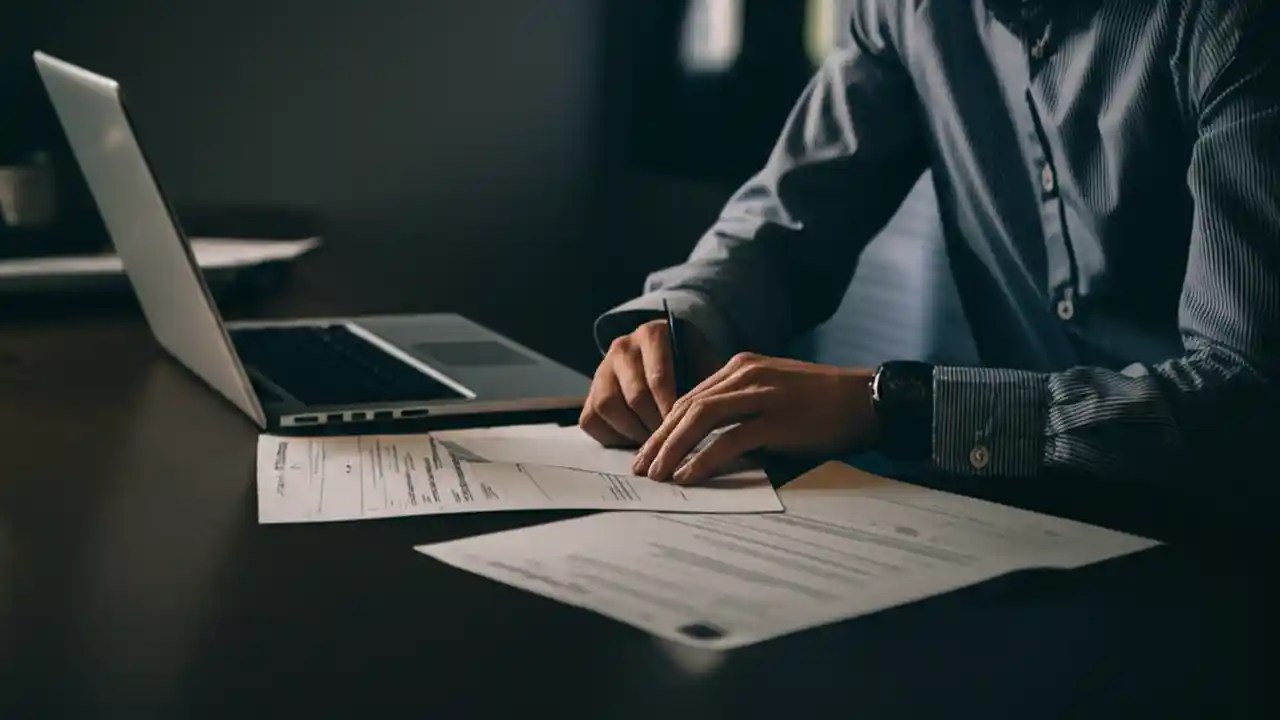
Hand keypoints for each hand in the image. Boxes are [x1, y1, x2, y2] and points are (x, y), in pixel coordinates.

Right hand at [579, 319, 715, 446]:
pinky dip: (612, 437)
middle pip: (635, 396)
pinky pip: (591, 420)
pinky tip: (635, 442)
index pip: (659, 378)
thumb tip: (708, 419)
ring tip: (654, 444)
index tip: (685, 430)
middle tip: (673, 444)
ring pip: (608, 407)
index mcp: (653, 334)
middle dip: (655, 425)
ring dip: (633, 432)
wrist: (669, 358)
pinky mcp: (590, 392)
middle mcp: (623, 346)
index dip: (671, 410)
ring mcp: (602, 368)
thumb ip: (707, 386)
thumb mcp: (705, 366)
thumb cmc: (692, 366)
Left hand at [631, 353, 878, 483]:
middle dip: (659, 439)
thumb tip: (708, 440)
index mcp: (742, 366)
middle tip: (641, 468)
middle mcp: (746, 374)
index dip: (664, 426)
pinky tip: (690, 476)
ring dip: (673, 448)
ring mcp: (762, 395)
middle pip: (687, 406)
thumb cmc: (823, 404)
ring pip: (700, 419)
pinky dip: (705, 458)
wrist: (868, 400)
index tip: (649, 451)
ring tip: (658, 475)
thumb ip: (742, 407)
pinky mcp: (777, 419)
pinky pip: (730, 439)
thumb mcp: (774, 394)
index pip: (690, 396)